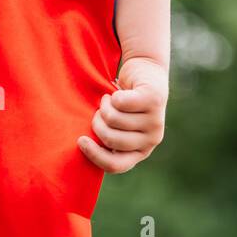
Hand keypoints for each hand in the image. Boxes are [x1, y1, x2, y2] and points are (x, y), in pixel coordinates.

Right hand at [78, 57, 167, 174]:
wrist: (146, 71)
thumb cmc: (124, 104)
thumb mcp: (115, 128)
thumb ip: (106, 141)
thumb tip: (80, 147)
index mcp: (140, 152)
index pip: (115, 165)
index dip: (95, 155)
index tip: (81, 140)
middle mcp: (152, 140)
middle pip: (112, 140)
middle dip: (97, 124)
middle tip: (98, 112)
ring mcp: (155, 121)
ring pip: (114, 119)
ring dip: (105, 106)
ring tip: (108, 100)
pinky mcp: (154, 100)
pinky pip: (120, 102)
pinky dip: (113, 95)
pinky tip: (119, 92)